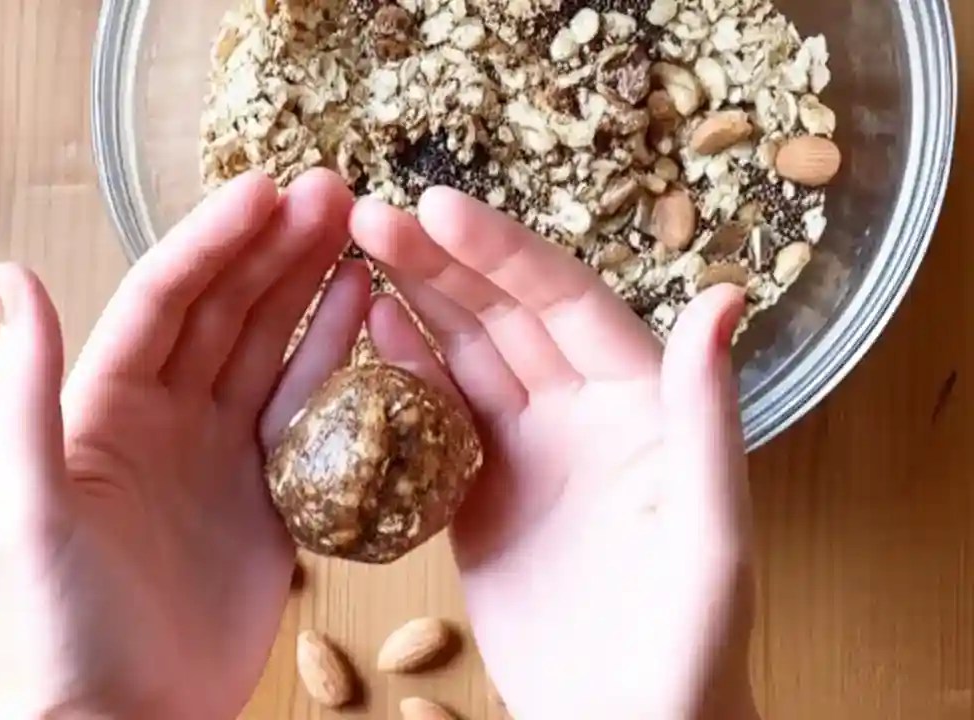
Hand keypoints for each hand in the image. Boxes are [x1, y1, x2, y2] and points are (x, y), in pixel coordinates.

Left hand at [0, 169, 368, 718]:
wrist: (120, 719)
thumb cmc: (61, 622)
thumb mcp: (31, 499)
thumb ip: (25, 386)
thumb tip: (10, 272)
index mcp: (103, 403)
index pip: (166, 297)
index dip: (214, 239)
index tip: (265, 189)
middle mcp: (164, 414)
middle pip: (227, 309)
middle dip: (276, 247)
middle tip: (331, 190)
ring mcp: (219, 451)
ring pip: (271, 349)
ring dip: (310, 287)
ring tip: (355, 230)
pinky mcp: (268, 495)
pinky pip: (305, 412)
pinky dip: (335, 359)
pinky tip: (363, 311)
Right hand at [352, 188, 757, 719]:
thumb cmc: (688, 642)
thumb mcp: (708, 529)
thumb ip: (706, 414)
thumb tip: (725, 292)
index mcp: (640, 403)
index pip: (565, 302)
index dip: (503, 252)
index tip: (438, 209)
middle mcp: (580, 413)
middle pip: (502, 316)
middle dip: (438, 263)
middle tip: (369, 216)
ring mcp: (524, 452)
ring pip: (462, 357)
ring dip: (411, 304)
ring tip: (353, 254)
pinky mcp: (476, 495)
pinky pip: (432, 421)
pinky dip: (396, 376)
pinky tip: (362, 335)